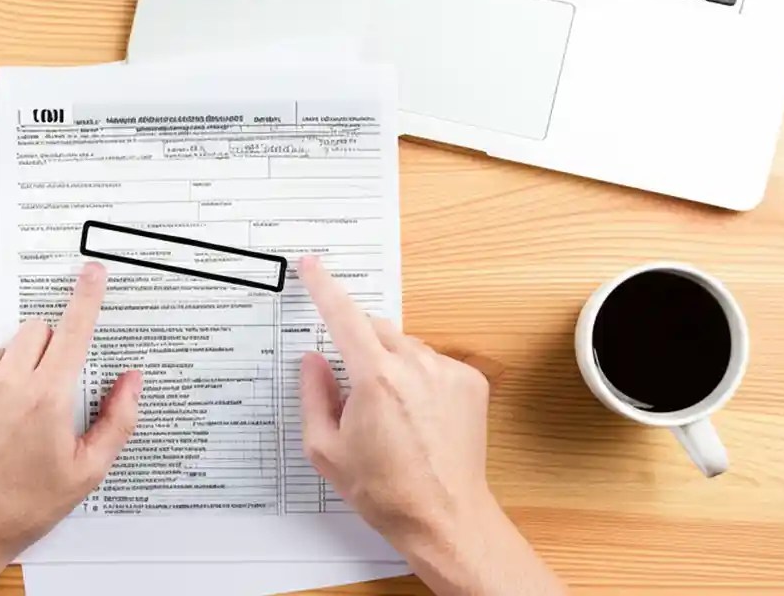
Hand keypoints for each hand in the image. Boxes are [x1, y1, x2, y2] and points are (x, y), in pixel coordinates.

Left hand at [0, 262, 142, 595]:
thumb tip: (130, 380)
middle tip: (48, 389)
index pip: (73, 331)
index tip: (92, 273)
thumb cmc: (24, 506)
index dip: (87, 298)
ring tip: (9, 418)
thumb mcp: (87, 472)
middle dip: (47, 349)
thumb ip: (118, 420)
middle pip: (35, 331)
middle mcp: (4, 385)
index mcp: (47, 399)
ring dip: (10, 371)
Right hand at [297, 256, 564, 595]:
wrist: (444, 517)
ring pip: (406, 345)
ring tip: (391, 415)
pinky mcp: (471, 382)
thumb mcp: (325, 449)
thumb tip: (313, 360)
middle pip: (376, 329)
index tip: (312, 267)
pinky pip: (433, 362)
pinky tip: (418, 417)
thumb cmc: (383, 490)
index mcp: (375, 379)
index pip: (343, 317)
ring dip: (391, 363)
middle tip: (354, 392)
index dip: (324, 288)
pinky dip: (420, 377)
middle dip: (359, 346)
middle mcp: (415, 366)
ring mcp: (447, 372)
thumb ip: (312, 395)